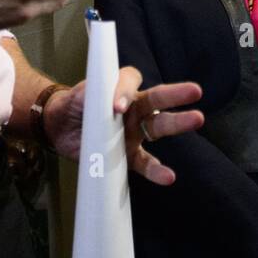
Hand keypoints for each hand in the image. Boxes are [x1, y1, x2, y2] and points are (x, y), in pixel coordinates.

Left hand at [40, 68, 203, 184]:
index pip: (130, 80)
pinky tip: (168, 177)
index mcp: (120, 89)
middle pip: (157, 99)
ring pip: (159, 126)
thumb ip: (85, 94)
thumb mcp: (75, 96)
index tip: (117, 107)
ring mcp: (135, 133)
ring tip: (197, 118)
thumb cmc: (73, 105)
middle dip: (175, 95)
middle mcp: (134, 109)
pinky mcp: (129, 156)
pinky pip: (145, 163)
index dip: (126, 90)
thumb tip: (93, 95)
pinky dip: (156, 171)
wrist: (60, 130)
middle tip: (195, 91)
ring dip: (177, 123)